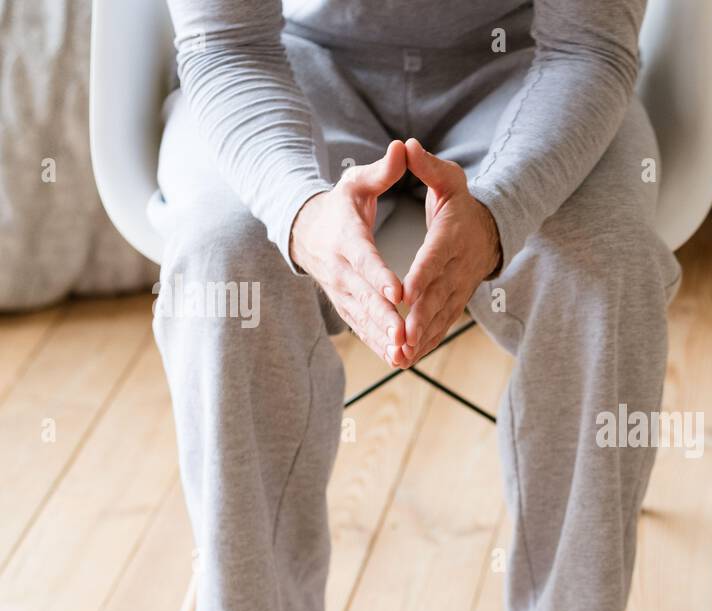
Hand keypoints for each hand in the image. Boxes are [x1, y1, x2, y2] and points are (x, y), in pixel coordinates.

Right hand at [289, 140, 407, 366]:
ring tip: (403, 355)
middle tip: (403, 336)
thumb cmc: (339, 203)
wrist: (305, 228)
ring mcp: (339, 289)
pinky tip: (395, 358)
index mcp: (346, 236)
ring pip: (362, 316)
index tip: (398, 290)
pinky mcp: (343, 303)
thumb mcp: (356, 181)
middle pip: (364, 295)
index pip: (364, 257)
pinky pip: (360, 326)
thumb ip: (382, 170)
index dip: (379, 274)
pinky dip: (375, 342)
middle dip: (383, 317)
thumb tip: (401, 147)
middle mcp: (339, 267)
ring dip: (381, 337)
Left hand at [400, 138, 501, 362]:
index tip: (405, 292)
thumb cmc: (461, 202)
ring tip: (403, 355)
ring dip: (422, 336)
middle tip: (401, 336)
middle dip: (419, 317)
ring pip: (440, 315)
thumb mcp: (448, 178)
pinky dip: (427, 341)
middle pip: (437, 294)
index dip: (421, 275)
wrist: (490, 228)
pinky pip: (442, 324)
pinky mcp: (457, 301)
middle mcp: (458, 266)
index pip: (434, 256)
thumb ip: (428, 166)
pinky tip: (410, 357)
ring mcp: (459, 287)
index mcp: (452, 236)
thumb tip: (408, 146)